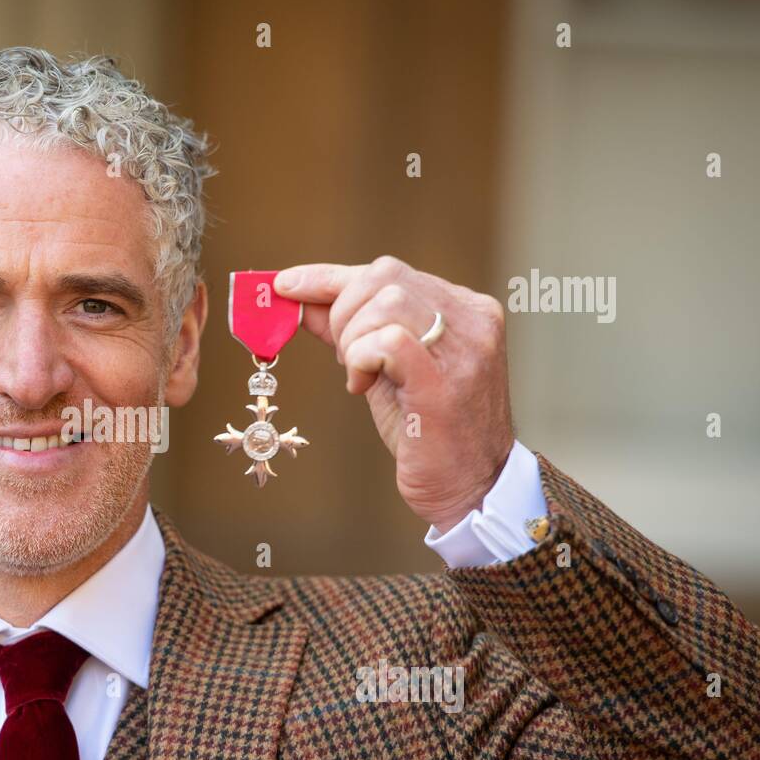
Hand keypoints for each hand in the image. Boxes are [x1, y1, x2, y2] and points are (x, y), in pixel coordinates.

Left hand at [274, 256, 514, 532]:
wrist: (470, 488)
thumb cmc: (427, 433)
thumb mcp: (386, 370)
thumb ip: (352, 332)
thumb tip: (301, 302)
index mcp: (464, 309)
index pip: (388, 271)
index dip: (329, 276)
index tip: (287, 285)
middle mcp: (472, 319)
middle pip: (383, 276)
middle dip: (342, 314)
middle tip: (345, 358)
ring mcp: (464, 348)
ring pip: (385, 301)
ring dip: (353, 340)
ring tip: (361, 377)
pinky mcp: (444, 381)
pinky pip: (388, 340)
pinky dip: (361, 359)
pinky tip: (363, 387)